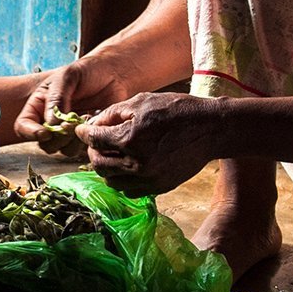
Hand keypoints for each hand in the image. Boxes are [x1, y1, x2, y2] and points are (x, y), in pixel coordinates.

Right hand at [16, 51, 140, 154]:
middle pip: (43, 143)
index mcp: (38, 106)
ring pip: (62, 150)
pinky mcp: (84, 136)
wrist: (112, 74)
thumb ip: (57, 99)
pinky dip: (86, 140)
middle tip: (70, 125)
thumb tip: (52, 124)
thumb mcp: (67, 77)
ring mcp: (67, 131)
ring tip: (84, 118)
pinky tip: (93, 121)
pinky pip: (80, 149)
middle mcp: (49, 122)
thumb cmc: (86, 71)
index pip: (23, 126)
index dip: (30, 133)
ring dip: (73, 140)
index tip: (46, 132)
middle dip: (56, 138)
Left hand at [78, 92, 222, 196]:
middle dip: (92, 152)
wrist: (210, 129)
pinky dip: (122, 180)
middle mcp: (137, 163)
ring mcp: (149, 179)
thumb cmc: (177, 110)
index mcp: (130, 138)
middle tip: (95, 142)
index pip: (94, 140)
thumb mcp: (142, 101)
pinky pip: (130, 190)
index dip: (84, 133)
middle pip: (98, 164)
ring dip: (105, 168)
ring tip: (111, 154)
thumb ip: (113, 113)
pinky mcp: (159, 188)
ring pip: (111, 181)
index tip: (81, 130)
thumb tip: (93, 123)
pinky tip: (126, 166)